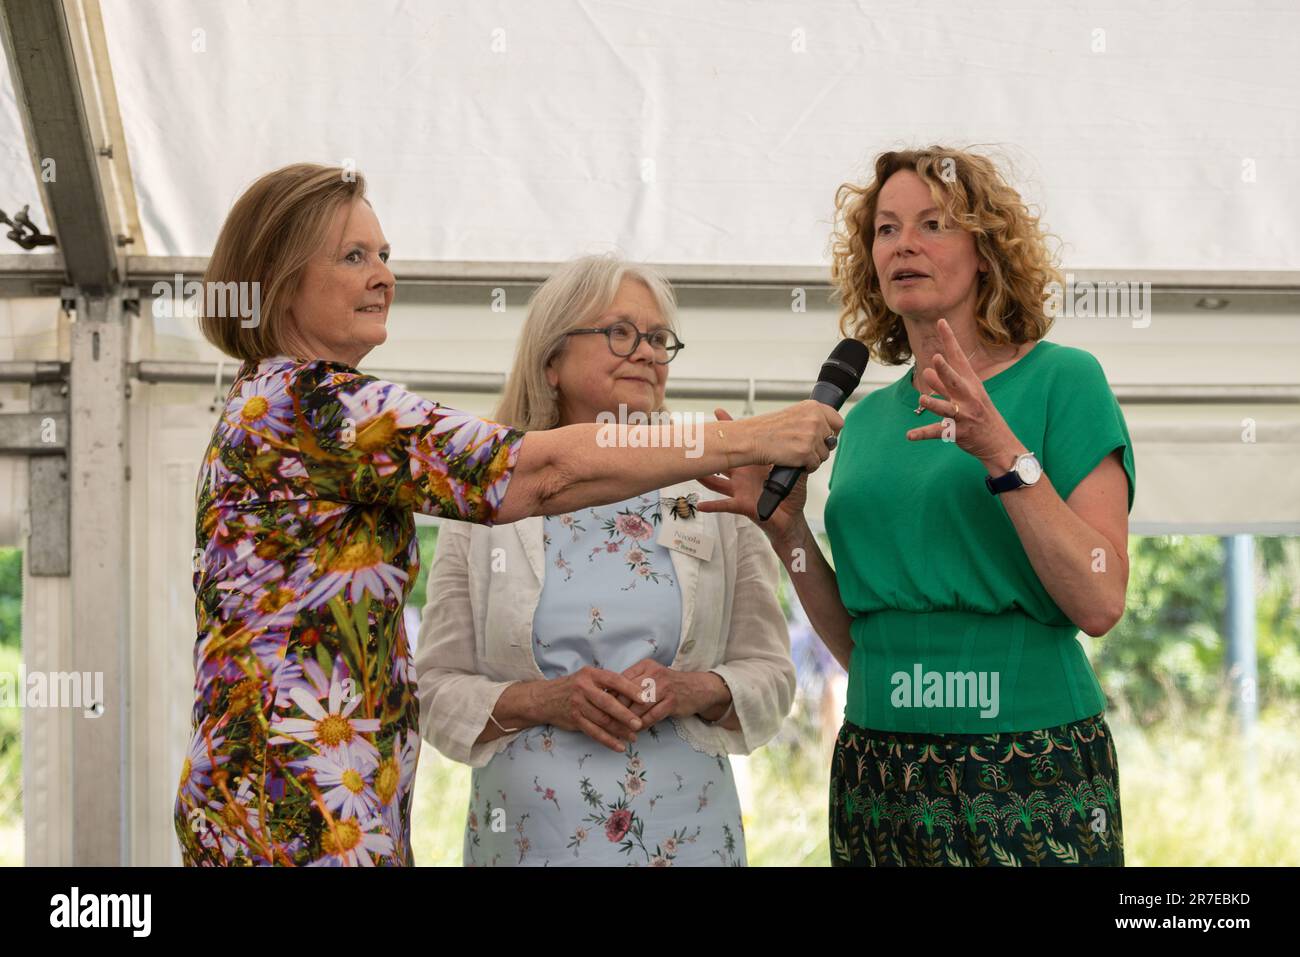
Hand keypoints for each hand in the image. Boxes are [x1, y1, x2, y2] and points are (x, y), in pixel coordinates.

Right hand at [531, 667, 645, 751]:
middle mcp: (583, 688)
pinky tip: (619, 746)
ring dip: (619, 730)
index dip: (630, 689)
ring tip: (633, 737)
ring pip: (602, 720)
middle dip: (625, 714)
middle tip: (639, 724)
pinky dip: (608, 740)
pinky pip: (594, 732)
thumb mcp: (588, 677)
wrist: (545, 698)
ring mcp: (578, 704)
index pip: (614, 680)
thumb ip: (607, 684)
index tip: (645, 698)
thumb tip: (636, 692)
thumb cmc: (574, 687)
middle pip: (608, 703)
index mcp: (591, 674)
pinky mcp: (575, 720)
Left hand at [612, 659, 727, 728]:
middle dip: (615, 711)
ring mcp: (664, 687)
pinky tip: (636, 731)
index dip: (609, 696)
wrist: (698, 688)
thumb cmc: (669, 684)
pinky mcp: (672, 702)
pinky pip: (651, 716)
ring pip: (638, 707)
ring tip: (618, 730)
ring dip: (627, 721)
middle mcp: (653, 674)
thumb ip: (632, 683)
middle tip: (604, 723)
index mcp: (645, 666)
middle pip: (627, 694)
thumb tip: (607, 697)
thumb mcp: (651, 676)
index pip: (620, 681)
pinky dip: (642, 725)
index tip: (599, 708)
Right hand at [696, 408, 810, 544]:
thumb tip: (805, 437)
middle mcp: (743, 475)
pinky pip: (723, 506)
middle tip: (698, 439)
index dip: (731, 429)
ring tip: (692, 469)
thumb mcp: (793, 471)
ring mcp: (739, 489)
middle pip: (723, 460)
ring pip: (716, 481)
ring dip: (705, 476)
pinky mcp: (741, 505)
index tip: (718, 412)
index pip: (742, 444)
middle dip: (712, 450)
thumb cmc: (791, 495)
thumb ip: (795, 455)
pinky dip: (712, 506)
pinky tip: (700, 505)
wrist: (790, 518)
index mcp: (755, 464)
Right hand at [734, 399, 841, 472]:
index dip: (830, 432)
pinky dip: (805, 466)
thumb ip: (812, 419)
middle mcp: (815, 419)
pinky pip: (814, 465)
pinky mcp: (806, 452)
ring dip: (812, 457)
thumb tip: (830, 433)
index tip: (822, 436)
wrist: (751, 439)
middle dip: (819, 446)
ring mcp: (811, 436)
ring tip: (794, 452)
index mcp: (813, 407)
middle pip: (831, 441)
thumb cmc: (766, 429)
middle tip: (801, 445)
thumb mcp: (793, 414)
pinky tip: (793, 460)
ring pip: (824, 455)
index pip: (837, 422)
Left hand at [905, 317, 1023, 467]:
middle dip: (946, 370)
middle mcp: (968, 397)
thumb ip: (943, 384)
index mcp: (970, 383)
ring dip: (935, 404)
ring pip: (947, 408)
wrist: (999, 441)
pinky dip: (922, 434)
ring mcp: (964, 415)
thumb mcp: (966, 395)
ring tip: (922, 398)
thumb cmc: (980, 413)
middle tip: (935, 358)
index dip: (949, 340)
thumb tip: (926, 372)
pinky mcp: (958, 432)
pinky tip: (909, 435)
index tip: (941, 322)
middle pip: (955, 381)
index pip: (958, 358)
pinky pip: (938, 432)